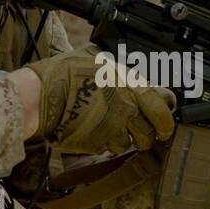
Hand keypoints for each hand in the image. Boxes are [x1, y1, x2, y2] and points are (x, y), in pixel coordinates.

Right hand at [24, 50, 175, 154]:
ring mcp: (114, 130)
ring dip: (124, 138)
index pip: (164, 107)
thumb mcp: (101, 61)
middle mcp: (128, 110)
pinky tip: (94, 130)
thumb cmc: (68, 73)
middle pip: (152, 132)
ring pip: (131, 143)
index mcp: (133, 87)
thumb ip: (123, 74)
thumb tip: (137, 79)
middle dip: (149, 133)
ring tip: (111, 127)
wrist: (43, 95)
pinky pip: (108, 148)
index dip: (166, 116)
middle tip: (143, 130)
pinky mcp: (98, 144)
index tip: (164, 120)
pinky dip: (104, 142)